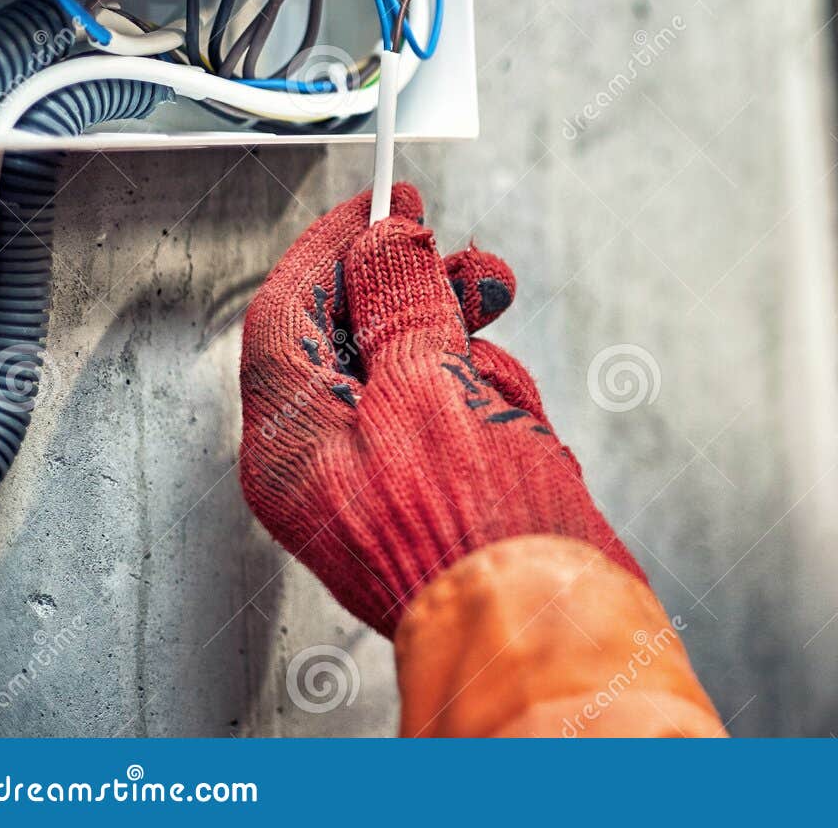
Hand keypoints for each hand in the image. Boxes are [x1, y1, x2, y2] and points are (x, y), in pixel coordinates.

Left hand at [239, 184, 642, 636]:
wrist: (548, 634)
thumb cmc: (479, 539)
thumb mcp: (430, 389)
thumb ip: (400, 302)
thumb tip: (384, 242)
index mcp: (294, 444)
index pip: (288, 313)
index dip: (335, 245)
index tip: (381, 203)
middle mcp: (328, 466)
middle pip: (355, 338)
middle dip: (421, 300)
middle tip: (469, 270)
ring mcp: (385, 483)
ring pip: (416, 375)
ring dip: (469, 360)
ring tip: (507, 392)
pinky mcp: (440, 496)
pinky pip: (456, 421)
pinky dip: (492, 405)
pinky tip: (521, 428)